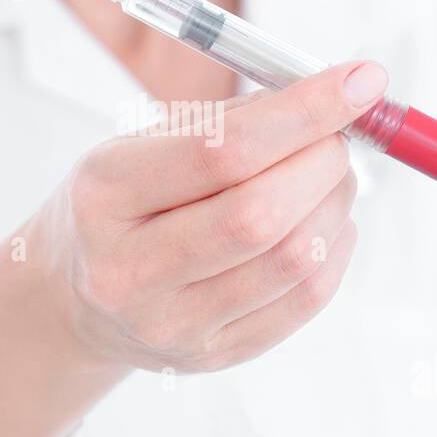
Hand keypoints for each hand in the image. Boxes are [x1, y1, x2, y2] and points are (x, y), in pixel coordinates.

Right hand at [27, 61, 387, 372]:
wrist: (74, 299)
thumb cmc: (121, 206)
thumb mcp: (143, 144)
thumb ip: (230, 120)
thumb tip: (330, 98)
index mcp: (106, 194)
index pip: (223, 151)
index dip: (305, 112)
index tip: (362, 80)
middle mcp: (130, 269)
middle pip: (262, 214)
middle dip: (324, 161)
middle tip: (337, 136)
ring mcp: (173, 324)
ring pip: (294, 259)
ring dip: (336, 203)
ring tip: (328, 177)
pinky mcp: (214, 356)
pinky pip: (306, 299)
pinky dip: (335, 247)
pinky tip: (321, 222)